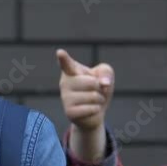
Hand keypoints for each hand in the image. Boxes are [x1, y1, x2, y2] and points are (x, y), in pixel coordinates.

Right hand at [57, 49, 113, 163]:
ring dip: (99, 99)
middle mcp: (65, 83)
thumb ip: (106, 72)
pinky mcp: (69, 112)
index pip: (67, 64)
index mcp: (71, 71)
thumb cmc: (97, 89)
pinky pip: (91, 108)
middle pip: (92, 82)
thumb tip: (104, 83)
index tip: (60, 52)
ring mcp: (65, 98)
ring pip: (93, 96)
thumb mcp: (105, 75)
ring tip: (93, 101)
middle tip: (94, 90)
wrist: (93, 112)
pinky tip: (90, 109)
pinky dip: (97, 109)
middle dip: (99, 87)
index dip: (64, 58)